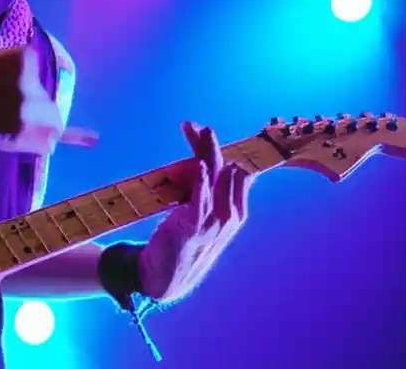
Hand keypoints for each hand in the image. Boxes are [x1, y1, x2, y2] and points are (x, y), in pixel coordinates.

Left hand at [0, 45, 95, 154]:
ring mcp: (26, 78)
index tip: (37, 127)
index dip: (46, 130)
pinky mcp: (24, 56)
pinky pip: (33, 65)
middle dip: (40, 111)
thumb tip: (52, 142)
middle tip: (16, 105)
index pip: (54, 132)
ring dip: (29, 89)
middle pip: (52, 110)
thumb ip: (26, 140)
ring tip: (2, 87)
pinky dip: (22, 68)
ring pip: (41, 88)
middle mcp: (27, 104)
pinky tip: (2, 71)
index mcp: (21, 129)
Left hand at [138, 121, 251, 302]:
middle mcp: (230, 215)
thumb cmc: (185, 244)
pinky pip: (200, 199)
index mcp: (236, 211)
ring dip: (204, 151)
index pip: (237, 171)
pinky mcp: (193, 226)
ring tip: (196, 130)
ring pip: (213, 177)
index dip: (221, 150)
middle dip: (210, 145)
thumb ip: (208, 194)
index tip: (202, 133)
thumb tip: (204, 164)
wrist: (168, 278)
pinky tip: (196, 165)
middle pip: (224, 169)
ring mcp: (214, 221)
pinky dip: (199, 181)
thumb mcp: (204, 218)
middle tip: (196, 126)